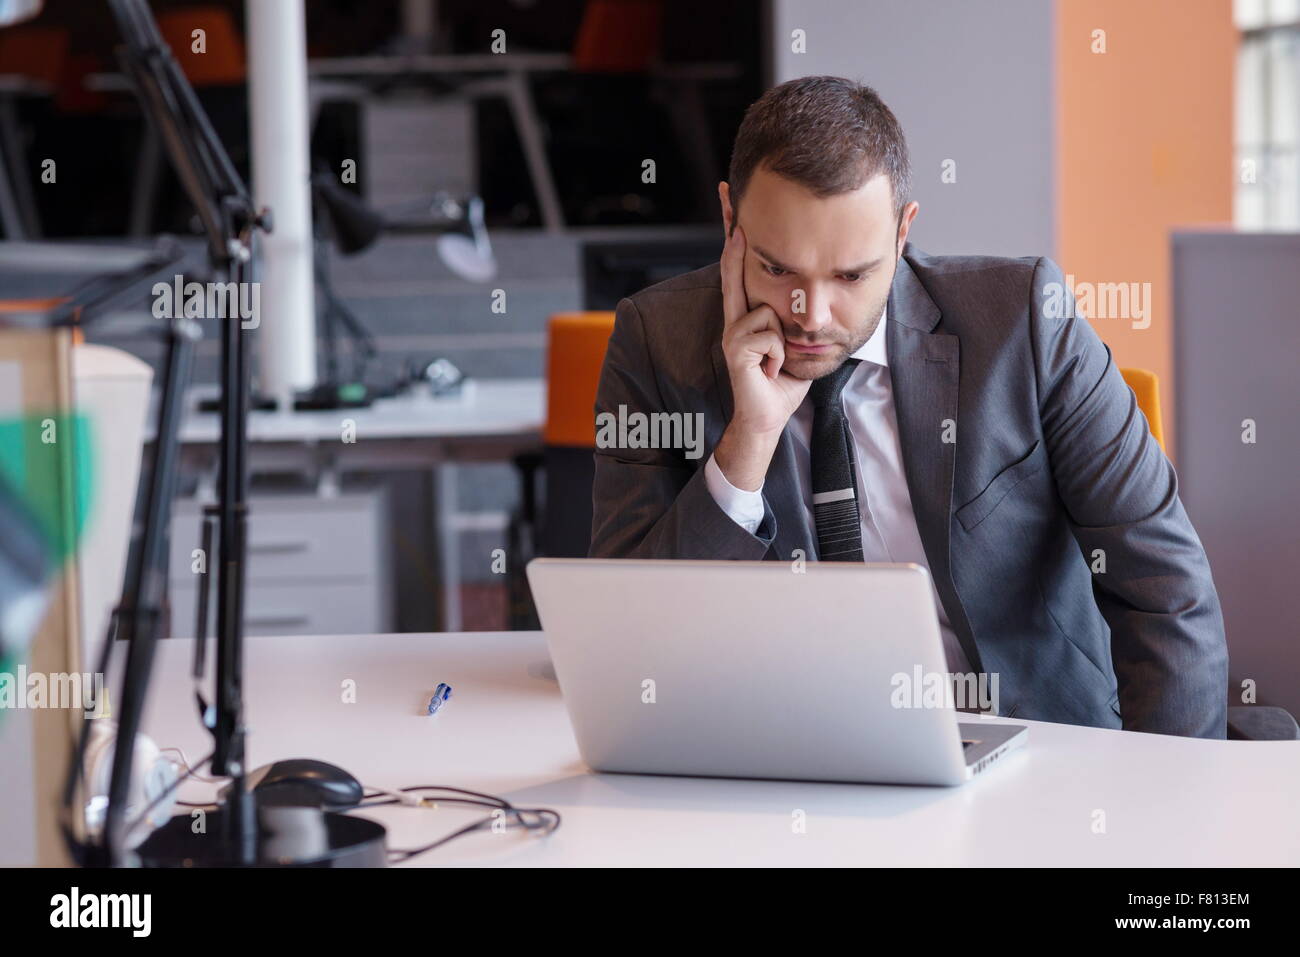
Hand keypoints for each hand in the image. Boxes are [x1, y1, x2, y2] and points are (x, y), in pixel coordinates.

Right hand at [715, 223, 810, 489]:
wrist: (769, 415)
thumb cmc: (785, 378)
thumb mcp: (799, 338)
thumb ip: (802, 313)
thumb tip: (825, 291)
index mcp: (749, 309)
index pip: (741, 264)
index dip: (734, 231)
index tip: (731, 198)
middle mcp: (735, 315)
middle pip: (735, 264)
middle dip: (733, 229)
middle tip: (728, 192)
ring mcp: (731, 330)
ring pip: (769, 309)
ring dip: (784, 339)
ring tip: (777, 360)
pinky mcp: (733, 347)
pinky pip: (768, 333)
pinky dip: (778, 354)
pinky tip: (769, 369)